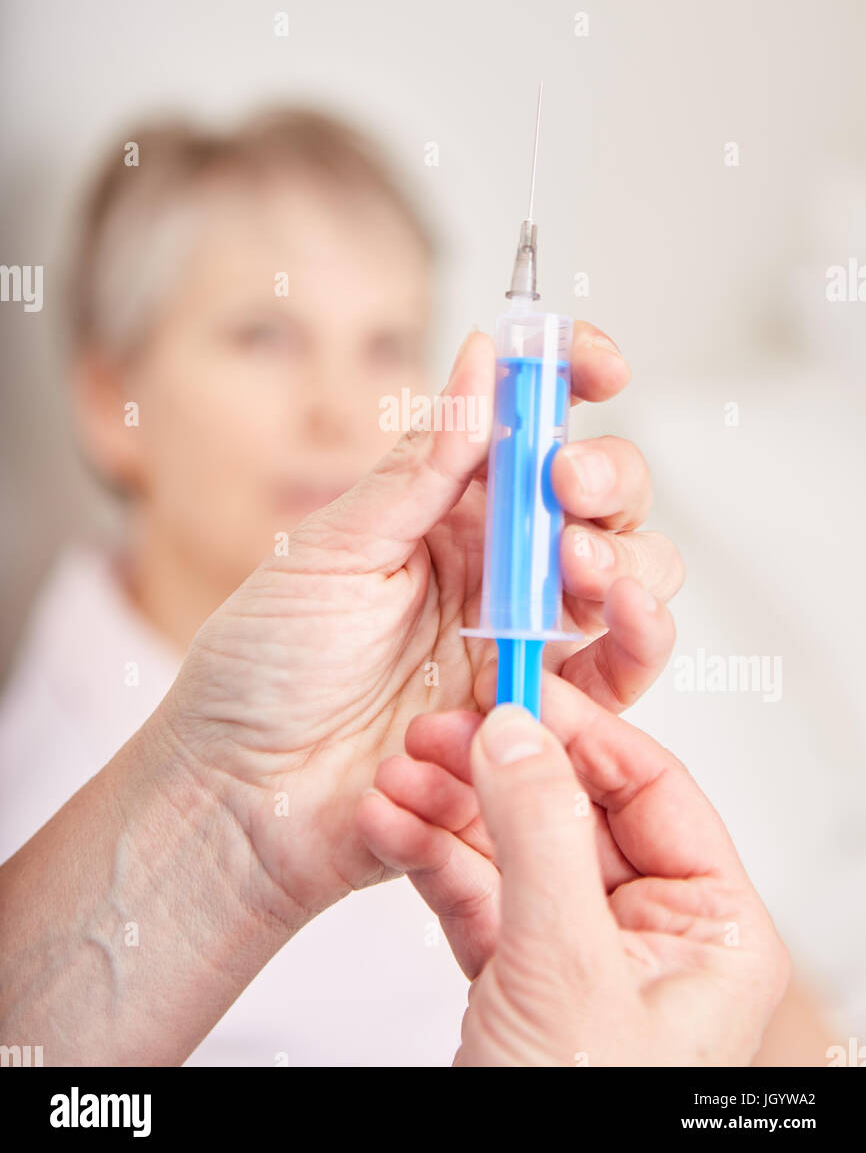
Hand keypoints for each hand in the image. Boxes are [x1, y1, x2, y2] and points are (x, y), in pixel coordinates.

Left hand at [160, 324, 683, 930]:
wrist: (238, 795)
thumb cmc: (263, 668)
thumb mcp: (331, 549)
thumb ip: (419, 466)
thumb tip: (480, 357)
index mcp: (442, 507)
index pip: (529, 425)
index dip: (572, 382)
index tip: (597, 365)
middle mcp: (496, 564)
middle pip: (600, 496)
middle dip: (607, 472)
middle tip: (566, 480)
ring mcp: (525, 638)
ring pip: (632, 575)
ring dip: (624, 554)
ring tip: (573, 562)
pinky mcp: (542, 714)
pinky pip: (621, 672)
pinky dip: (638, 638)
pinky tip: (609, 619)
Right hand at [357, 689, 790, 1066]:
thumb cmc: (576, 1124)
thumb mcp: (563, 969)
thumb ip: (539, 836)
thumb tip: (516, 731)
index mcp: (712, 933)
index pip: (653, 790)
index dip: (580, 734)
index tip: (517, 689)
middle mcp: (651, 941)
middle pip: (572, 813)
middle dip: (495, 770)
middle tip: (436, 730)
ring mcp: (578, 959)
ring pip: (514, 849)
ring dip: (448, 808)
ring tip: (394, 776)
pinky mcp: (517, 982)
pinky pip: (475, 896)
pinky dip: (427, 860)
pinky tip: (387, 827)